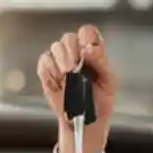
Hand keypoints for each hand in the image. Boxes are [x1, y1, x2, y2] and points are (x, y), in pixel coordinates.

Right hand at [36, 24, 118, 152]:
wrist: (86, 121)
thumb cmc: (100, 100)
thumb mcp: (109, 81)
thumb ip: (101, 62)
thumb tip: (89, 49)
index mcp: (93, 51)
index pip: (87, 32)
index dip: (86, 37)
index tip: (87, 52)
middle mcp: (75, 52)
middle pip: (68, 38)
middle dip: (71, 51)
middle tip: (74, 68)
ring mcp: (60, 61)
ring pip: (54, 48)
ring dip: (60, 61)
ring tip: (67, 77)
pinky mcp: (47, 72)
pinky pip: (43, 63)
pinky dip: (49, 72)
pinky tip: (58, 83)